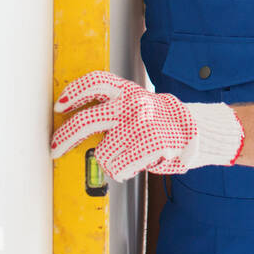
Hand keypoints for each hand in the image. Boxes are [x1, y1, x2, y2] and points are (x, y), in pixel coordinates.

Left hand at [50, 70, 244, 181]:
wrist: (198, 132)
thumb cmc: (163, 121)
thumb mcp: (139, 102)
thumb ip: (114, 106)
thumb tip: (78, 119)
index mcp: (128, 91)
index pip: (94, 83)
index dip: (73, 94)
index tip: (59, 106)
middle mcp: (132, 104)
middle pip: (87, 120)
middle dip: (64, 137)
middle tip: (55, 148)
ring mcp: (140, 125)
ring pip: (102, 152)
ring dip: (109, 160)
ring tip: (125, 155)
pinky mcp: (149, 145)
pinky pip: (119, 167)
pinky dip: (123, 170)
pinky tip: (135, 163)